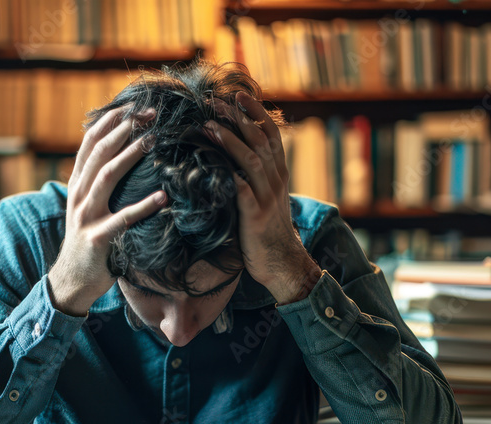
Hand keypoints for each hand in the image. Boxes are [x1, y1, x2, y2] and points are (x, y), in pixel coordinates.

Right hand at [47, 106, 165, 315]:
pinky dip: (143, 207)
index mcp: (77, 184)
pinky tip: (163, 197)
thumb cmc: (89, 241)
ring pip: (106, 176)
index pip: (90, 143)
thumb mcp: (89, 206)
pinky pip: (122, 219)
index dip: (110, 121)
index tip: (133, 106)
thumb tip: (125, 155)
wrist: (71, 280)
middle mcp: (78, 195)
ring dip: (130, 155)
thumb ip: (100, 183)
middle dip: (124, 129)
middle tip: (150, 114)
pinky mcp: (96, 239)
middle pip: (99, 152)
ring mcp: (85, 216)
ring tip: (154, 140)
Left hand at [206, 92, 320, 304]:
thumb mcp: (266, 194)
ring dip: (229, 141)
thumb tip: (233, 151)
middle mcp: (276, 179)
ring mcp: (268, 197)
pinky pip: (244, 192)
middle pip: (260, 139)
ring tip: (208, 126)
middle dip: (237, 118)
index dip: (255, 111)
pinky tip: (216, 167)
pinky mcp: (256, 216)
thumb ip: (254, 173)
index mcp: (279, 171)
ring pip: (252, 160)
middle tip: (214, 101)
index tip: (237, 94)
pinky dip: (232, 178)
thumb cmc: (266, 227)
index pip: (270, 132)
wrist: (281, 262)